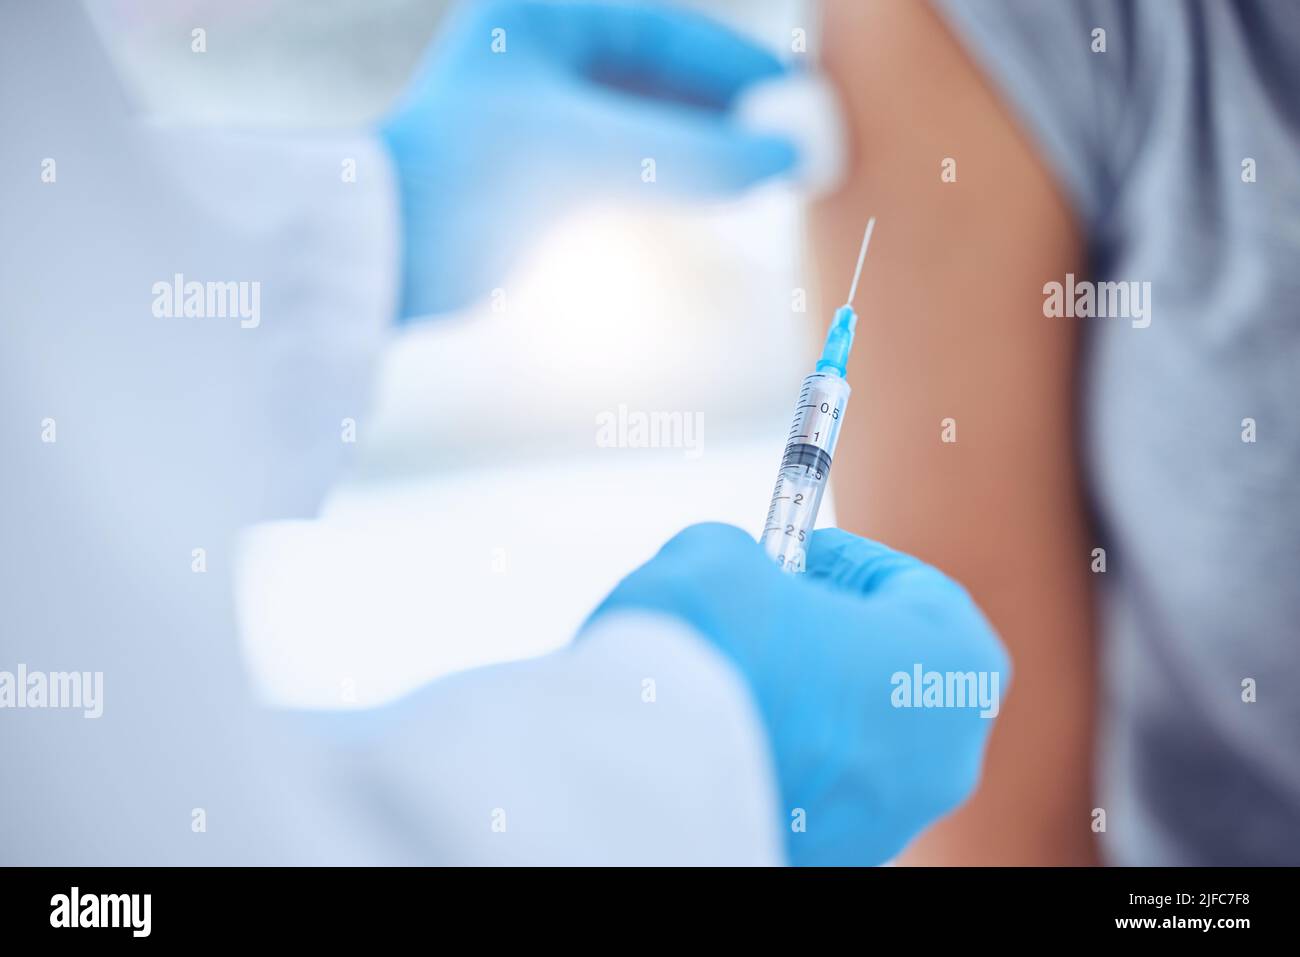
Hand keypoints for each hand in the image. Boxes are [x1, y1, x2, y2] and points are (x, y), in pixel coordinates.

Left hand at [379, 0, 796, 318]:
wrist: (387, 253)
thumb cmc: (467, 176)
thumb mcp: (593, 151)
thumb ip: (692, 155)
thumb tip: (785, 158)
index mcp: (544, 14)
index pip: (666, 33)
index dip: (737, 70)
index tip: (795, 102)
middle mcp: (546, 56)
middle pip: (665, 77)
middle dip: (730, 112)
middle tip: (797, 140)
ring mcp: (546, 115)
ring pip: (653, 125)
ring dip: (709, 150)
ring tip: (775, 172)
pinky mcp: (545, 174)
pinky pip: (632, 165)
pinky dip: (678, 178)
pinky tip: (724, 193)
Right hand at [585, 523, 1010, 865]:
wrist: (648, 772)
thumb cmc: (714, 652)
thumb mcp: (725, 559)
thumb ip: (748, 560)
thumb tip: (734, 578)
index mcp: (955, 666)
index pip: (916, 591)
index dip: (851, 563)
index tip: (804, 554)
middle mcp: (944, 756)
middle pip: (892, 672)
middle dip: (829, 635)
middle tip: (766, 609)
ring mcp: (888, 819)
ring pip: (852, 739)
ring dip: (801, 701)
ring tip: (731, 673)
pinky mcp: (827, 857)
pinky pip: (812, 789)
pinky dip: (776, 756)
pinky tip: (719, 730)